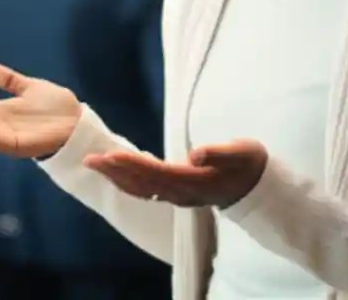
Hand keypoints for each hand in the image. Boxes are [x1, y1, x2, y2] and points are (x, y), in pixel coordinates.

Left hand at [84, 139, 267, 208]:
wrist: (257, 187)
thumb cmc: (249, 164)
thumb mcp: (241, 152)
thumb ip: (219, 153)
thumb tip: (194, 155)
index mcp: (194, 181)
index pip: (156, 173)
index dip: (132, 165)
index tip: (110, 155)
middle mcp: (181, 192)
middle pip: (141, 184)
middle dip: (115, 172)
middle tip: (89, 159)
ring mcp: (178, 196)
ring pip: (140, 189)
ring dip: (116, 177)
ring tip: (96, 164)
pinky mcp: (177, 193)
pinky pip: (146, 190)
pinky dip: (128, 181)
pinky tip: (118, 171)